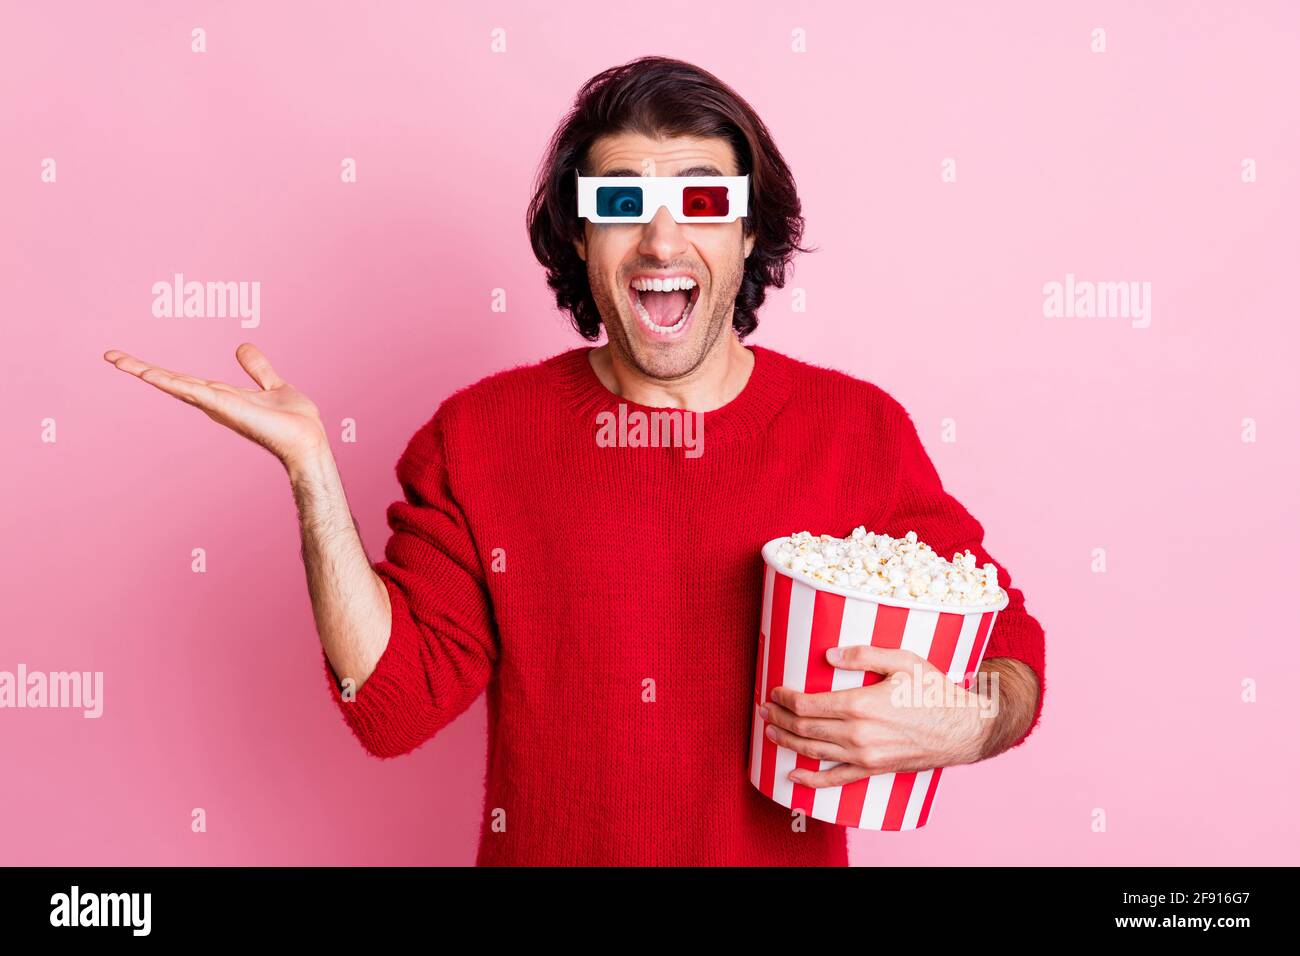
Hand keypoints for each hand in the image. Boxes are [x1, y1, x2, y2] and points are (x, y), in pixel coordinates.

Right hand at [103, 343, 328, 468]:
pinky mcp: (226, 408)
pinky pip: (195, 391)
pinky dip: (173, 382)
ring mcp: (218, 406)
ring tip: (118, 360)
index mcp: (223, 396)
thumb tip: (241, 346)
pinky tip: (151, 374)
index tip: (133, 360)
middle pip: (172, 382)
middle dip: (142, 369)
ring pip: (176, 385)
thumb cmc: (294, 421)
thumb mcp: (273, 384)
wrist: (309, 441)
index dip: (160, 370)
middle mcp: (215, 402)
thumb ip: (257, 368)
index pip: (185, 380)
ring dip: (147, 372)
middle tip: (111, 356)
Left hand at [758, 644, 990, 787]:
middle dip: (778, 719)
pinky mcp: (873, 769)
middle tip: (764, 710)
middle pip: (804, 728)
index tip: (774, 691)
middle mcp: (859, 733)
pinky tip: (793, 776)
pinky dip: (811, 780)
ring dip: (787, 742)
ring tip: (770, 733)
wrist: (964, 727)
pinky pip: (835, 779)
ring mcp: (865, 755)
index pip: (807, 705)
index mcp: (861, 704)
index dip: (784, 698)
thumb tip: (828, 655)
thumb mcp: (902, 660)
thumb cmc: (934, 690)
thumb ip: (863, 654)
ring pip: (813, 751)